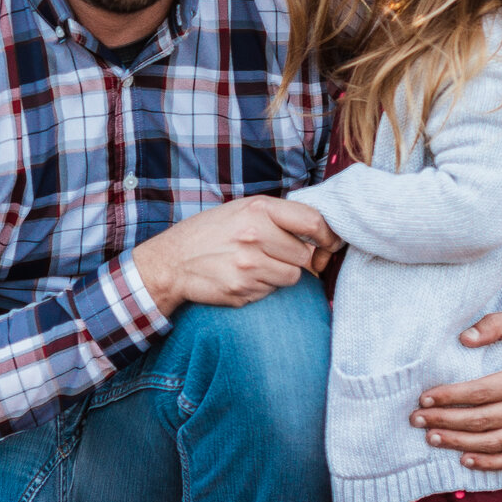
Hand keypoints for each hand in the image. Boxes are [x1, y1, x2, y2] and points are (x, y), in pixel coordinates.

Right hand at [133, 196, 335, 311]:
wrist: (172, 261)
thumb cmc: (211, 232)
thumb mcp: (243, 209)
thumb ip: (279, 217)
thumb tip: (319, 233)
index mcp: (259, 210)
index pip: (313, 222)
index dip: (328, 235)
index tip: (329, 242)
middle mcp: (255, 236)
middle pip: (304, 255)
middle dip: (295, 257)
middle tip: (274, 253)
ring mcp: (249, 266)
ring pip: (292, 277)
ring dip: (281, 273)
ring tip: (256, 264)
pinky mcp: (243, 290)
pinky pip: (272, 292)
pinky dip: (264, 287)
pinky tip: (242, 276)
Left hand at [414, 312, 501, 470]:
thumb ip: (493, 324)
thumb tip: (464, 339)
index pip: (482, 392)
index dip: (451, 396)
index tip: (425, 397)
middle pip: (482, 420)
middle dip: (445, 421)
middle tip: (417, 419)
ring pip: (493, 443)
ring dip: (459, 443)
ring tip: (431, 438)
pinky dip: (488, 463)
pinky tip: (464, 459)